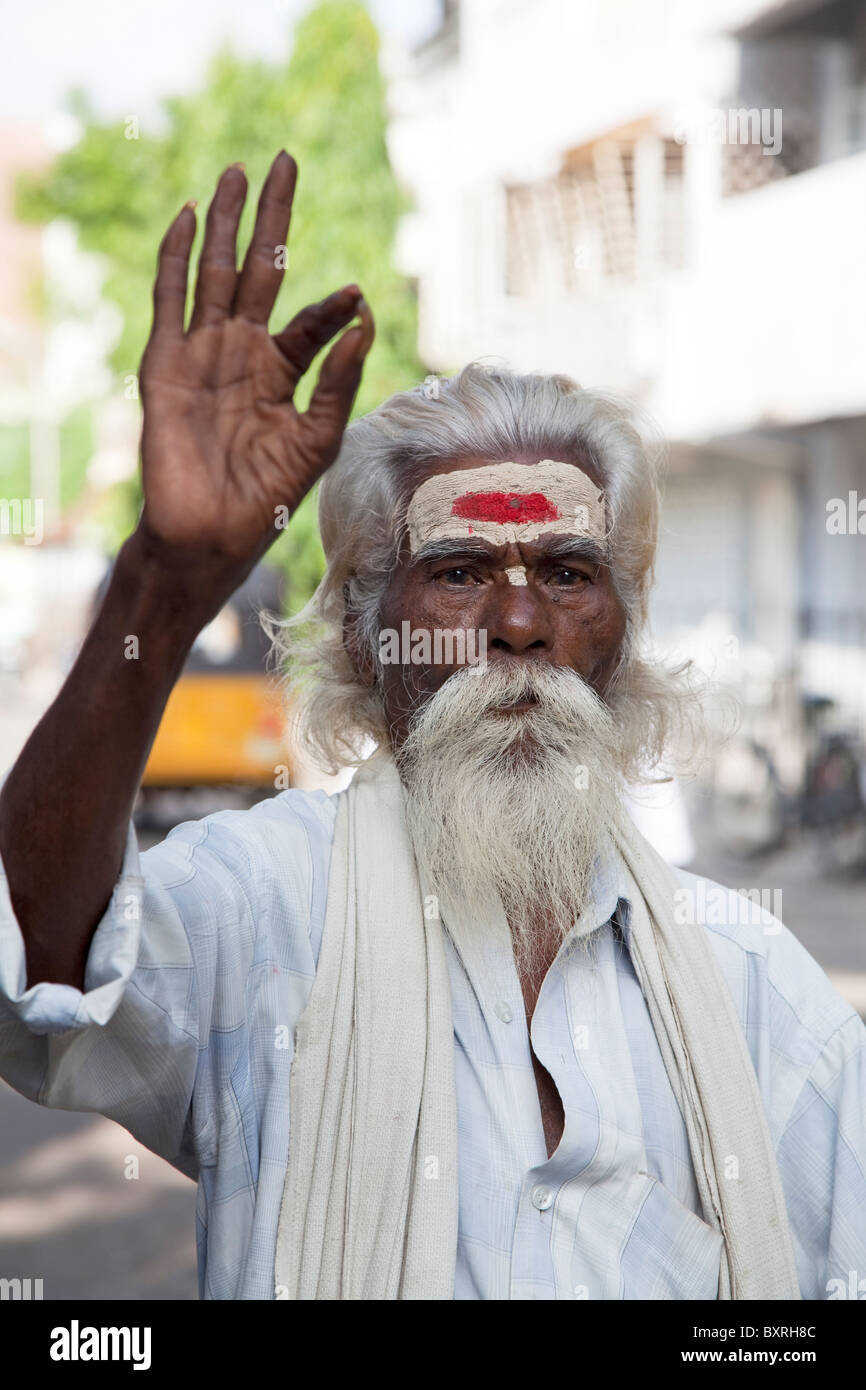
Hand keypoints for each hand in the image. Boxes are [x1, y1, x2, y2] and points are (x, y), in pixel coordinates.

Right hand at [137, 150, 373, 566]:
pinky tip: (186, 215)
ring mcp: (202, 353)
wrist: (210, 535)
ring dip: (224, 221)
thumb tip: (364, 318)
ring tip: (238, 171)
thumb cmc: (266, 498)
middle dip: (270, 217)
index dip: (333, 307)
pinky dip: (176, 257)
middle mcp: (242, 353)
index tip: (357, 293)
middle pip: (258, 269)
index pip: (311, 321)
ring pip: (214, 271)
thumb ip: (339, 380)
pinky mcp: (167, 363)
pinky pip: (171, 300)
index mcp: (281, 372)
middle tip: (284, 160)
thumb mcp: (318, 439)